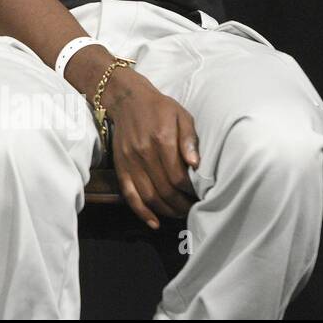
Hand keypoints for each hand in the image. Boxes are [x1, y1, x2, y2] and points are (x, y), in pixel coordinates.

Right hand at [103, 74, 200, 228]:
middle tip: (194, 209)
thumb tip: (195, 164)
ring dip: (166, 211)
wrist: (127, 99)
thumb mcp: (182, 115)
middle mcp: (143, 153)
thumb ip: (189, 139)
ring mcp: (130, 162)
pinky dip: (141, 211)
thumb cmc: (159, 108)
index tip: (202, 196)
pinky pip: (129, 194)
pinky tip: (154, 222)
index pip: (178, 177)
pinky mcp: (120, 166)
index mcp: (161, 140)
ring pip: (148, 196)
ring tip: (180, 214)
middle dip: (182, 205)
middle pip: (165, 190)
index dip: (191, 192)